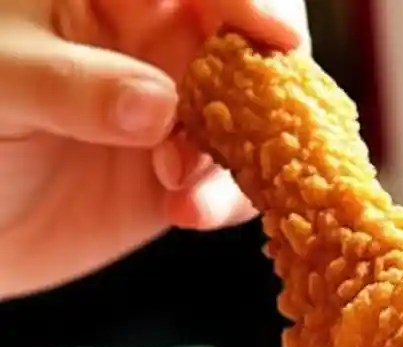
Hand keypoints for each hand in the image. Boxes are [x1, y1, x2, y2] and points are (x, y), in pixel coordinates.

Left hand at [0, 0, 309, 299]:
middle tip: (268, 117)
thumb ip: (71, 86)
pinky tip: (187, 212)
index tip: (275, 37)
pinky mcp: (187, 172)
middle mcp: (157, 42)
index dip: (247, 0)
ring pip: (258, 116)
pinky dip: (228, 200)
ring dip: (246, 153)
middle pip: (249, 39)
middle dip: (271, 78)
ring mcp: (179, 109)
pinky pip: (238, 180)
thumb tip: (157, 104)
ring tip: (180, 183)